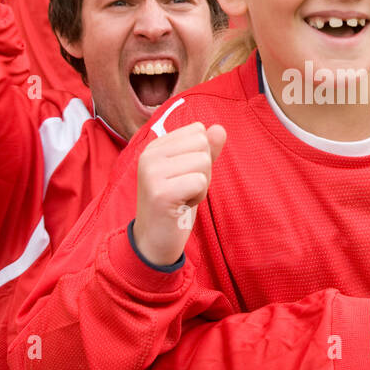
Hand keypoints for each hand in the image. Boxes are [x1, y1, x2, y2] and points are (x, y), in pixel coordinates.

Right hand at [132, 122, 227, 266]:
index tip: (183, 176)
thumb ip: (205, 150)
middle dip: (203, 171)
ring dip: (201, 186)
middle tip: (183, 189)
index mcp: (155, 146)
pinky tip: (181, 206)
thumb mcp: (191, 172)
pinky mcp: (161, 192)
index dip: (200, 157)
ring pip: (203, 163)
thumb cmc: (175, 204)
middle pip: (202, 145)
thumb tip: (220, 128)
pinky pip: (200, 181)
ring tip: (182, 197)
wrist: (154, 241)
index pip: (198, 131)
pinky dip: (198, 197)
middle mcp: (149, 155)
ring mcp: (152, 173)